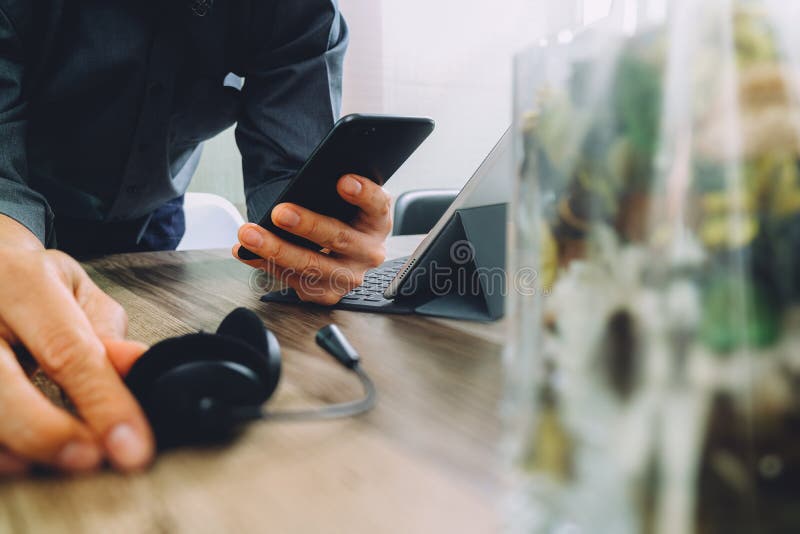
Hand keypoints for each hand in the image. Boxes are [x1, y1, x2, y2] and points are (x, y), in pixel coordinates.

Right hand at [0, 234, 153, 476]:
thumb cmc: (24, 280)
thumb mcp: (71, 286)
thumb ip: (103, 329)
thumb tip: (137, 366)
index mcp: (17, 280)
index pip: (67, 350)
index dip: (102, 403)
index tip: (131, 445)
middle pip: (2, 388)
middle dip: (49, 435)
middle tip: (91, 460)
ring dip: (21, 448)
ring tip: (63, 460)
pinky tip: (21, 459)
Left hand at [234, 174, 391, 304]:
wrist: (341, 249)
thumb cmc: (340, 217)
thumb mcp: (345, 201)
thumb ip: (333, 191)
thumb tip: (303, 183)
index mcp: (377, 221)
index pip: (376, 204)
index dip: (362, 193)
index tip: (343, 182)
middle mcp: (369, 252)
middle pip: (339, 238)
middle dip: (307, 225)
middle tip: (280, 212)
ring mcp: (350, 276)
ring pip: (312, 266)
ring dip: (277, 250)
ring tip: (250, 233)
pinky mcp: (328, 293)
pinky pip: (294, 281)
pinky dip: (265, 265)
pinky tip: (247, 251)